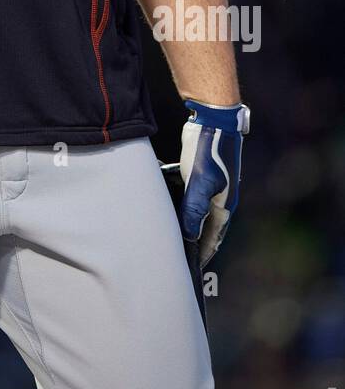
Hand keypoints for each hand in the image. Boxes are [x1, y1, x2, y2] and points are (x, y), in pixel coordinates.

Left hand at [179, 99, 248, 267]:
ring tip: (166, 231)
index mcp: (224, 206)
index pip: (213, 238)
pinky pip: (187, 193)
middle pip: (204, 226)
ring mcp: (209, 185)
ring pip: (194, 209)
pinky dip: (177, 198)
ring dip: (183, 218)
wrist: (213, 121)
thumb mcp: (200, 183)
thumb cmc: (209, 152)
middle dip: (191, 240)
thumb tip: (188, 236)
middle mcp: (219, 198)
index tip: (190, 267)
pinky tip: (162, 199)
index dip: (202, 252)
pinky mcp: (199, 173)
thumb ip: (194, 210)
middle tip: (175, 253)